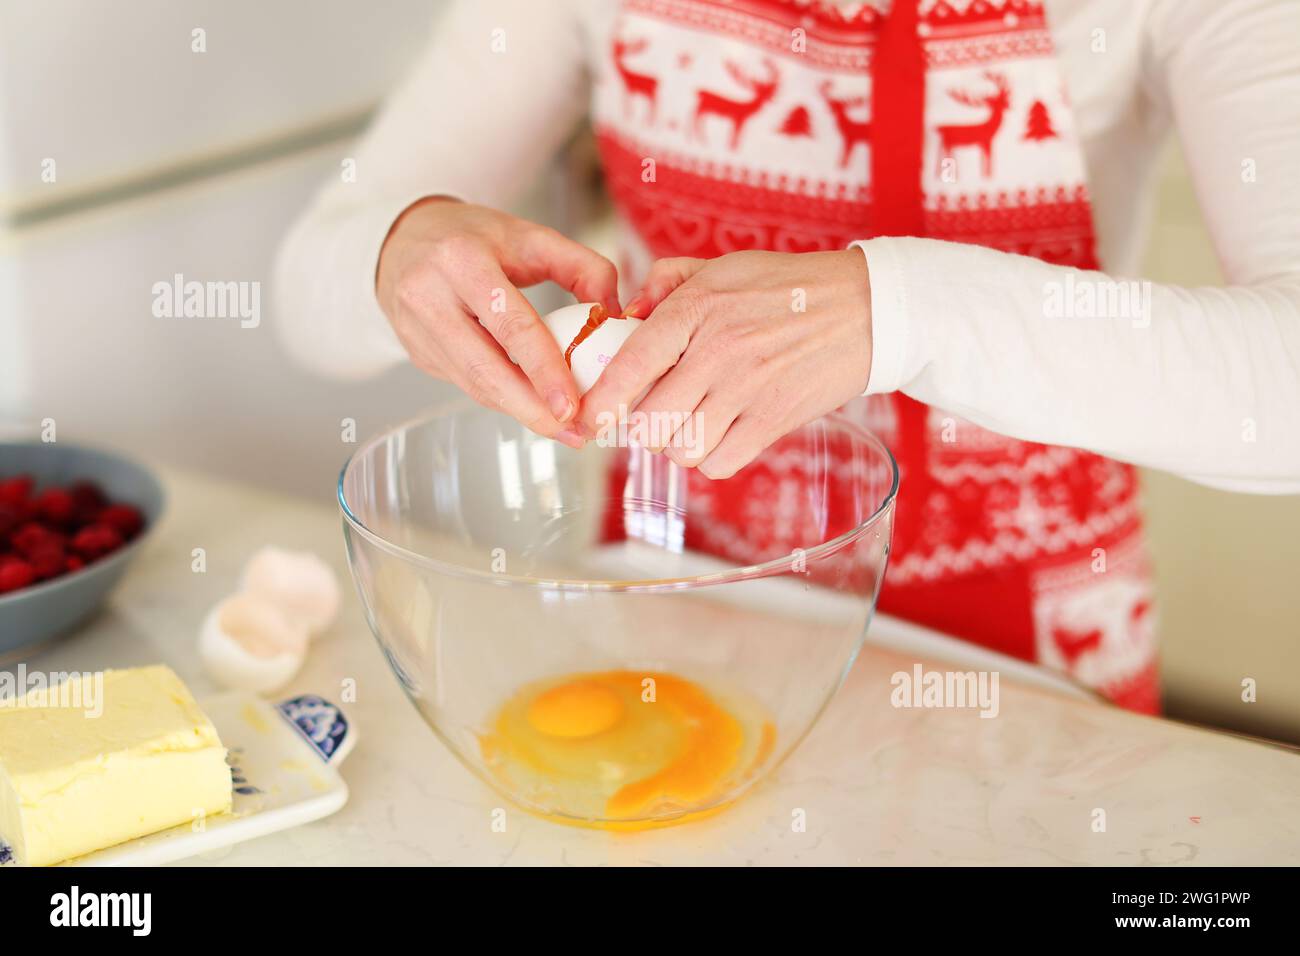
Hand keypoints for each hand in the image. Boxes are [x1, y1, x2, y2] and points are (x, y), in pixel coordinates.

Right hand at [376, 198, 619, 446]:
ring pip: (473, 385)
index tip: (572, 405)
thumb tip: (613, 315)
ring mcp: (416, 330)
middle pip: (484, 369)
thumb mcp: (531, 236)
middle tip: (574, 432)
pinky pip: (466, 384)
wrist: (404, 240)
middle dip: (532, 410)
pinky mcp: (416, 354)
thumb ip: (583, 267)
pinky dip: (503, 398)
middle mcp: (429, 297)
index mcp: (462, 261)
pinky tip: (532, 407)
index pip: (509, 325)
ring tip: (563, 429)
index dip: (543, 370)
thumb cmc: (475, 237)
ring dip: (521, 412)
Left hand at [576, 249, 871, 476]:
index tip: (588, 419)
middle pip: (649, 420)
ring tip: (692, 423)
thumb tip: (627, 315)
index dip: (602, 400)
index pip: (632, 363)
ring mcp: (748, 389)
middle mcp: (718, 350)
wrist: (863, 309)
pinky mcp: (775, 419)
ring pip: (681, 448)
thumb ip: (665, 284)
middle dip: (643, 425)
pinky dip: (713, 458)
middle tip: (655, 413)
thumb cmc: (786, 288)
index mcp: (697, 308)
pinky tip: (722, 435)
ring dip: (678, 444)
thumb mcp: (721, 267)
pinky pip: (720, 464)